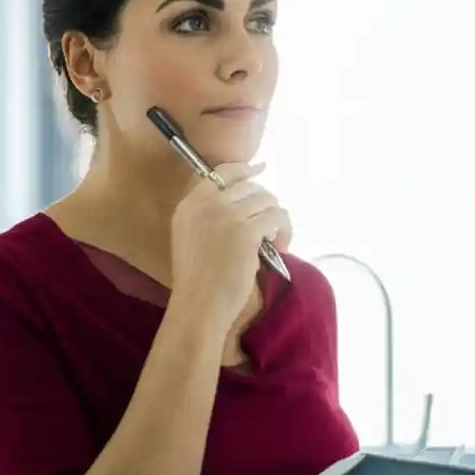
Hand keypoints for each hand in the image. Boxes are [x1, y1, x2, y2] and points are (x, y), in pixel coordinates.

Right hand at [170, 162, 288, 329]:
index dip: (244, 169)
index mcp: (190, 205)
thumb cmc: (197, 282)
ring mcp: (226, 216)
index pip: (222, 173)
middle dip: (265, 204)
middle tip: (269, 227)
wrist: (198, 305)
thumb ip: (209, 217)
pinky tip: (279, 248)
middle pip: (250, 187)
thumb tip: (247, 204)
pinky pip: (277, 217)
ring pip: (267, 200)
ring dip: (276, 219)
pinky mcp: (246, 231)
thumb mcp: (192, 238)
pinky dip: (284, 231)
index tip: (260, 168)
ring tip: (274, 241)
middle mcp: (207, 204)